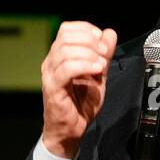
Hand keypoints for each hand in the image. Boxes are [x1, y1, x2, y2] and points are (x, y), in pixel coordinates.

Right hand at [40, 21, 117, 159]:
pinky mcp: (52, 88)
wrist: (71, 130)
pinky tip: (97, 71)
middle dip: (90, 41)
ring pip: (65, 51)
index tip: (101, 39)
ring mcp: (50, 74)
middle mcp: (51, 62)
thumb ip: (103, 54)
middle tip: (104, 53)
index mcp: (60, 56)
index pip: (66, 29)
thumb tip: (109, 33)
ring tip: (101, 65)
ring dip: (89, 54)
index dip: (85, 29)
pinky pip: (66, 69)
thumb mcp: (98, 75)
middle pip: (65, 36)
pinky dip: (84, 66)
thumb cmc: (80, 105)